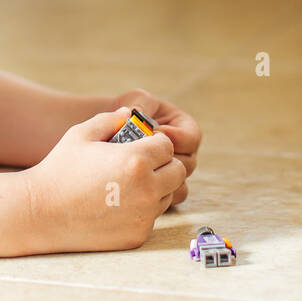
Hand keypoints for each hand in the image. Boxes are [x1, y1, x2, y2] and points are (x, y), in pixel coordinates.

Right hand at [23, 108, 185, 252]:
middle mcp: (147, 190)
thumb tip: (130, 115)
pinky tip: (117, 204)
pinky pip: (152, 217)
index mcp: (136, 160)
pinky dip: (142, 209)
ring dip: (156, 187)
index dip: (154, 143)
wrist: (40, 213)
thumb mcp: (81, 134)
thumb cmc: (59, 170)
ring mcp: (144, 216)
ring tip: (127, 183)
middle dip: (162, 164)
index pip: (168, 146)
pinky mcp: (137, 235)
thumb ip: (110, 120)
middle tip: (140, 164)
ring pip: (168, 194)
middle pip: (177, 171)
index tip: (141, 145)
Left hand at [114, 88, 201, 205]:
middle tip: (143, 155)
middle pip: (188, 165)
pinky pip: (165, 199)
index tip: (156, 133)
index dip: (177, 138)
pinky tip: (131, 183)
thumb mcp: (135, 101)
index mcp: (184, 130)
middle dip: (165, 160)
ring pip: (178, 185)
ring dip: (158, 179)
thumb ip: (141, 103)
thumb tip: (139, 113)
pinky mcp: (159, 192)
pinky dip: (151, 194)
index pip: (192, 138)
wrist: (108, 136)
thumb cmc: (126, 114)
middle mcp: (183, 155)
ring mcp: (172, 175)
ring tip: (136, 169)